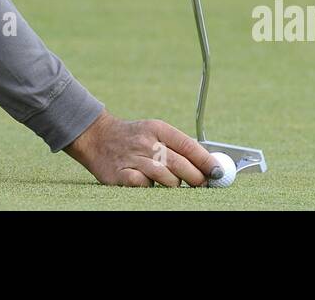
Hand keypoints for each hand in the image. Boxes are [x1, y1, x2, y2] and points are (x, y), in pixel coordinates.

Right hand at [64, 110, 220, 186]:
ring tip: (174, 184)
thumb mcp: (154, 132)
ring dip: (174, 184)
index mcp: (157, 128)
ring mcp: (133, 158)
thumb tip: (207, 164)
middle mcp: (146, 141)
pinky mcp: (121, 174)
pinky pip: (145, 186)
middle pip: (180, 164)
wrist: (96, 137)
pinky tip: (149, 183)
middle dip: (196, 178)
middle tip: (202, 184)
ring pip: (166, 177)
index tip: (218, 172)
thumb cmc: (133, 138)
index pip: (188, 145)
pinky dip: (151, 187)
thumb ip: (177, 146)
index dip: (205, 161)